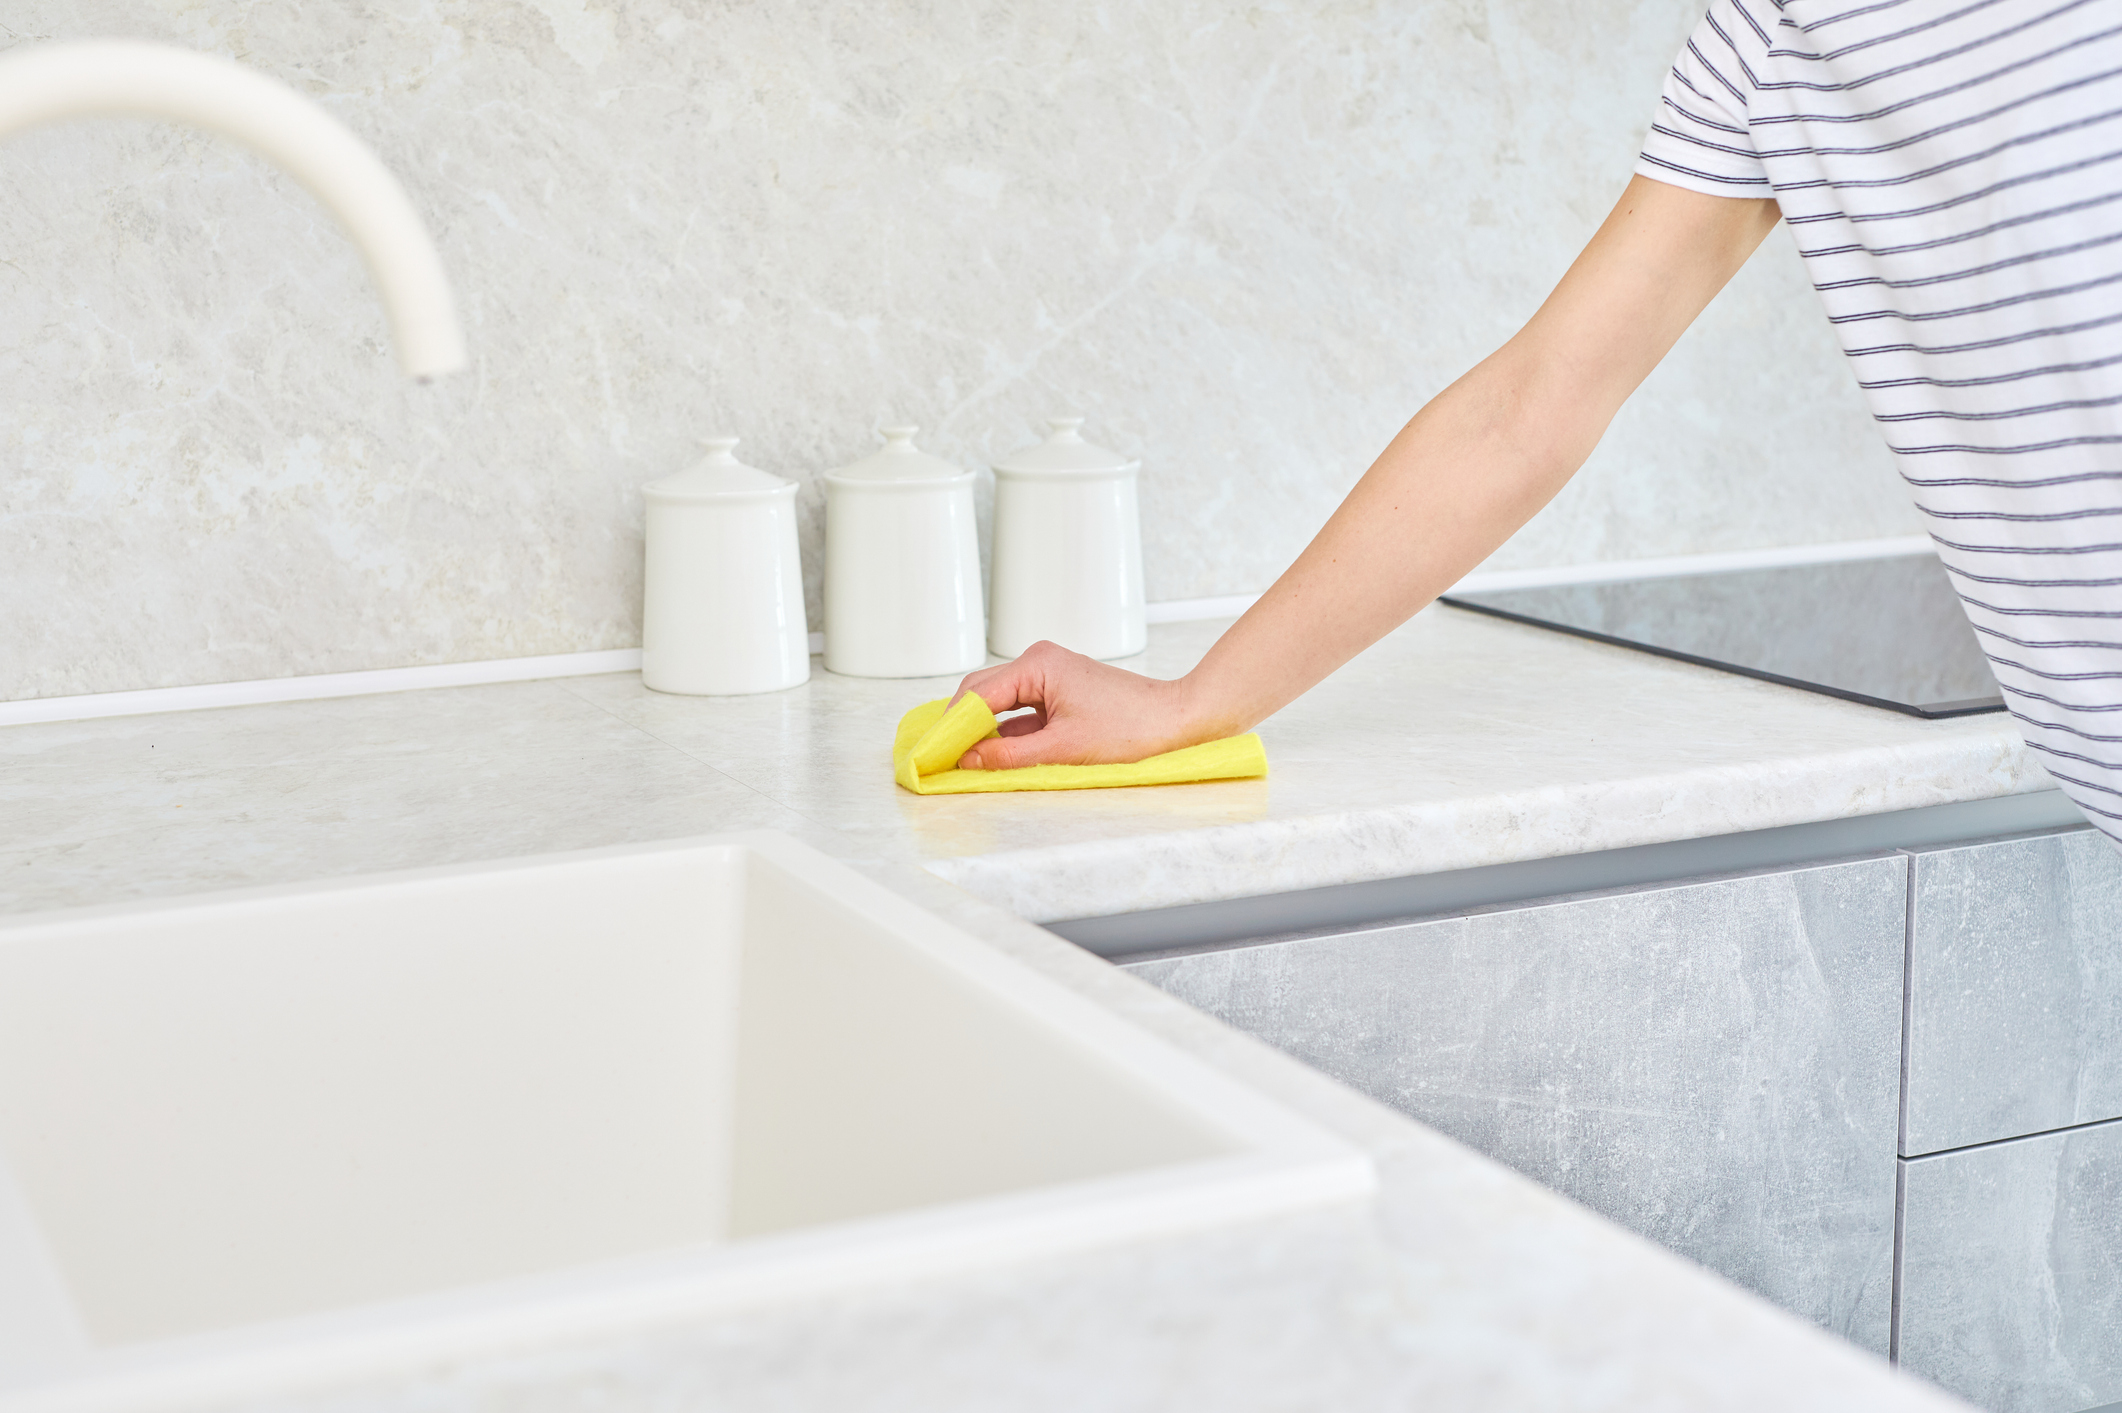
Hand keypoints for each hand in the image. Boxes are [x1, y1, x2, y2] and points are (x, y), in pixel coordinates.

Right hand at [949, 641, 1214, 768]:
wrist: (1178, 721)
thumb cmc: (1132, 727)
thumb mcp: (1063, 748)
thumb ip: (1009, 756)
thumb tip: (968, 761)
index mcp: (1037, 664)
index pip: (977, 694)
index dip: (951, 726)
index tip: (932, 753)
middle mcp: (1039, 662)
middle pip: (982, 694)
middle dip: (960, 727)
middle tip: (939, 760)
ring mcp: (1049, 678)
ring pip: (999, 705)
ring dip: (982, 732)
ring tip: (961, 762)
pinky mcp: (1059, 695)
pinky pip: (1021, 714)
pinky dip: (1006, 735)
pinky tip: (992, 758)